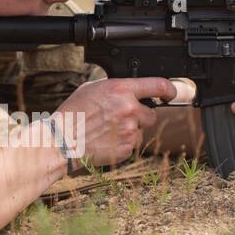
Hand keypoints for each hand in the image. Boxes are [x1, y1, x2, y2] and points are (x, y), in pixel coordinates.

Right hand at [56, 77, 175, 165]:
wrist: (62, 140)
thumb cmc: (73, 113)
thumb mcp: (92, 89)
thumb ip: (116, 88)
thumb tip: (130, 89)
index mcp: (121, 90)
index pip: (159, 86)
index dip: (170, 90)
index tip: (171, 94)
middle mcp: (129, 109)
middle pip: (151, 114)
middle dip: (140, 116)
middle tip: (119, 119)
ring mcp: (130, 131)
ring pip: (140, 130)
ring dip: (129, 131)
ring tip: (107, 131)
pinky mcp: (126, 148)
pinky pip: (131, 144)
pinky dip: (122, 143)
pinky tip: (106, 140)